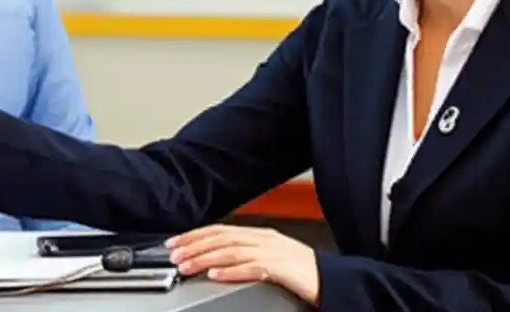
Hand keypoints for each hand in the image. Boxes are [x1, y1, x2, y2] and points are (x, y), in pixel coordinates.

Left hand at [167, 224, 319, 304]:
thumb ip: (245, 254)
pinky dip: (231, 271)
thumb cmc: (302, 272)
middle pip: (222, 238)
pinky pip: (252, 268)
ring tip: (187, 265)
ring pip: (232, 251)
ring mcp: (274, 252)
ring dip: (205, 258)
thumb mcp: (269, 256)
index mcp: (259, 234)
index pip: (220, 229)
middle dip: (194, 245)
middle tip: (174, 254)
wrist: (336, 280)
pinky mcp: (283, 269)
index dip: (195, 235)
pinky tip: (216, 275)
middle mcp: (264, 239)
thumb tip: (214, 259)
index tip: (175, 243)